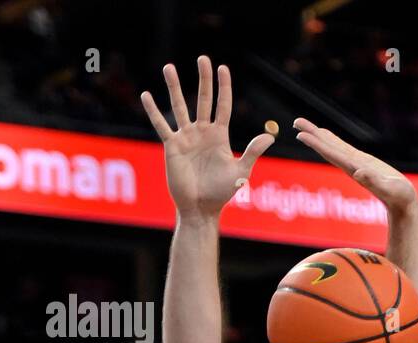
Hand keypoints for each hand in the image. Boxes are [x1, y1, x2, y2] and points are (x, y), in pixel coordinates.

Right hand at [140, 56, 273, 219]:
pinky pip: (161, 125)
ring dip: (174, 87)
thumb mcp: (241, 172)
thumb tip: (270, 137)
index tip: (223, 68)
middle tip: (203, 58)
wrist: (201, 208)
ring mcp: (186, 138)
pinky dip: (154, 111)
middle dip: (204, 80)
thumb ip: (253, 152)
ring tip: (169, 67)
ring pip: (179, 106)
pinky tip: (147, 95)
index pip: (223, 106)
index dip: (224, 88)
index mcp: (220, 136)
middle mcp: (203, 133)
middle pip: (203, 100)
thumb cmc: (221, 193)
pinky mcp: (172, 146)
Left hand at [292, 117, 415, 210]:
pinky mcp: (362, 163)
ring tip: (304, 125)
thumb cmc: (399, 198)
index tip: (301, 135)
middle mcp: (352, 167)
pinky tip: (326, 136)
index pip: (332, 154)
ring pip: (334, 147)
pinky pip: (343, 150)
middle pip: (328, 148)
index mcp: (356, 169)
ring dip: (319, 136)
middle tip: (296, 122)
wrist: (403, 205)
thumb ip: (375, 182)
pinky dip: (332, 141)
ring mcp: (356, 165)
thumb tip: (359, 173)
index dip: (317, 144)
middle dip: (312, 135)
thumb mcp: (389, 189)